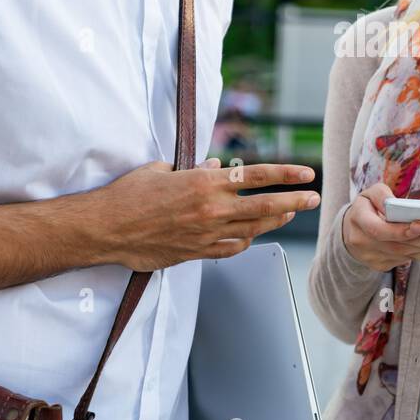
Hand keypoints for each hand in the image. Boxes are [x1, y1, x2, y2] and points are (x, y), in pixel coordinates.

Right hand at [84, 158, 320, 269]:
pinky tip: (253, 234)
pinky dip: (246, 240)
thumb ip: (194, 169)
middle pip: (265, 204)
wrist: (105, 229)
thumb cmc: (128, 194)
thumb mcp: (161, 170)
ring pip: (252, 228)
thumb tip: (216, 166)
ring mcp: (205, 233)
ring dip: (274, 220)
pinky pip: (231, 248)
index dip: (286, 174)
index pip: (256, 175)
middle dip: (294, 201)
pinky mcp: (196, 253)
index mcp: (203, 182)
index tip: (306, 174)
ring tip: (289, 213)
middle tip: (314, 198)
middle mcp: (210, 208)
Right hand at [341, 182, 419, 271]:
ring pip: (400, 255)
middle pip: (393, 245)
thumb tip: (395, 204)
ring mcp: (368, 257)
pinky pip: (401, 260)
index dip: (398, 231)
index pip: (377, 230)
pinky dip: (416, 253)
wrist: (350, 229)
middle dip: (418, 240)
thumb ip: (382, 194)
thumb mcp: (370, 193)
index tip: (419, 226)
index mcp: (357, 219)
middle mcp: (360, 241)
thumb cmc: (366, 207)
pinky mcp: (377, 265)